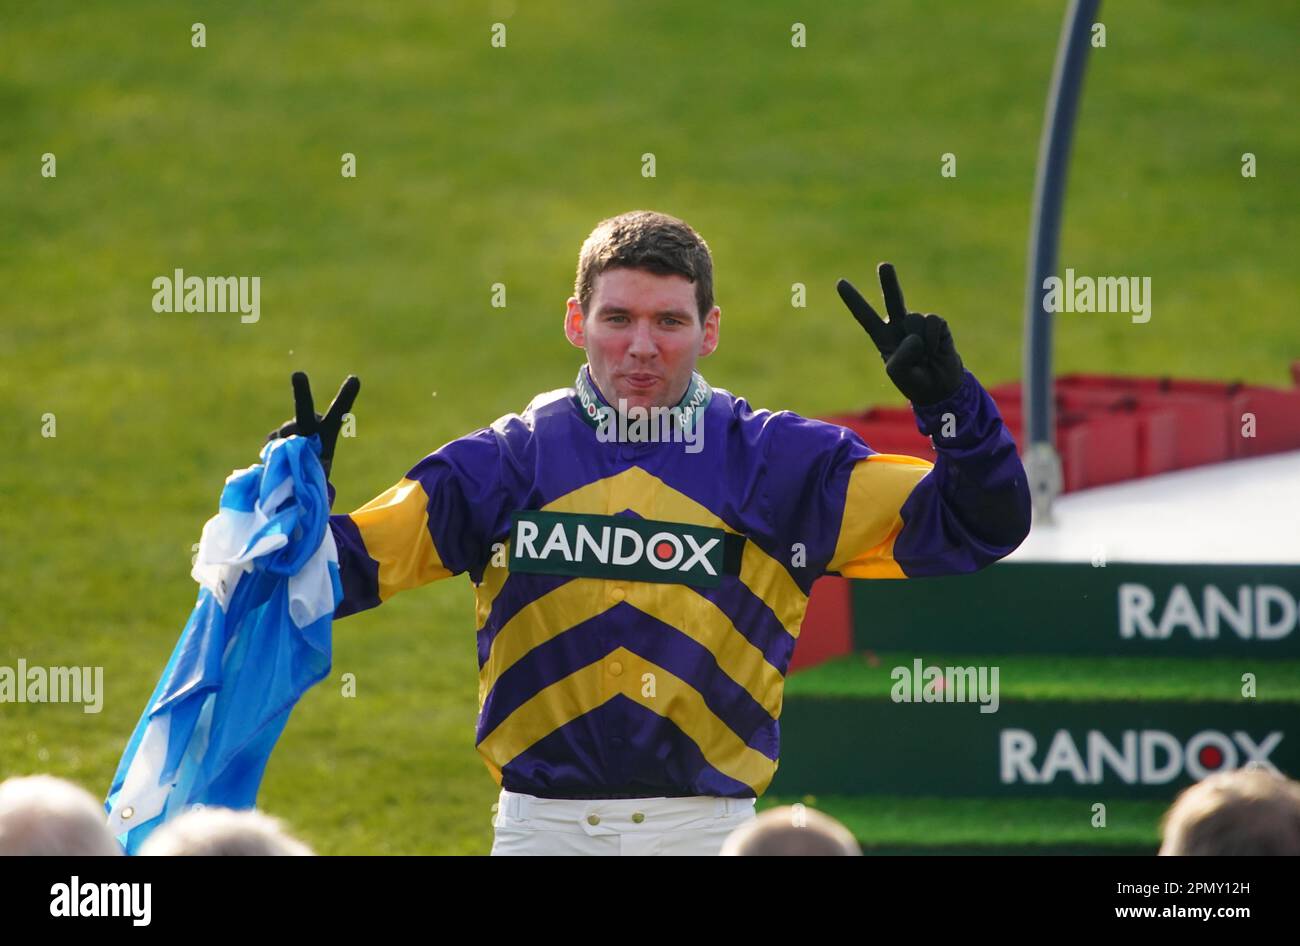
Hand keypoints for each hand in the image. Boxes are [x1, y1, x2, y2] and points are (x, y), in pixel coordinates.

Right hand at [266, 372, 359, 477]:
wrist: (295, 478)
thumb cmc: (314, 475)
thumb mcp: (319, 473)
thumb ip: (310, 461)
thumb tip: (288, 444)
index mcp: (327, 432)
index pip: (338, 412)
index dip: (346, 396)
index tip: (355, 378)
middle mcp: (309, 426)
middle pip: (303, 408)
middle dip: (300, 391)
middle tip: (298, 375)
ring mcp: (289, 431)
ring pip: (285, 432)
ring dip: (288, 444)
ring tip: (294, 458)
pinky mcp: (274, 440)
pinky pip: (273, 443)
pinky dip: (275, 451)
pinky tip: (281, 460)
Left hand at [836, 263, 963, 405]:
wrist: (940, 387)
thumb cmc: (914, 380)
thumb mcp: (898, 373)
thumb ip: (901, 356)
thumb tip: (914, 337)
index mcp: (883, 337)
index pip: (865, 316)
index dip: (854, 300)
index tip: (840, 283)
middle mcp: (900, 326)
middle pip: (894, 299)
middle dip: (889, 281)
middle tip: (884, 265)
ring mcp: (918, 324)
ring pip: (914, 320)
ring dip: (919, 342)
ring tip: (924, 357)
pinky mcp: (936, 324)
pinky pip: (931, 323)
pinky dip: (932, 340)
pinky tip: (935, 351)